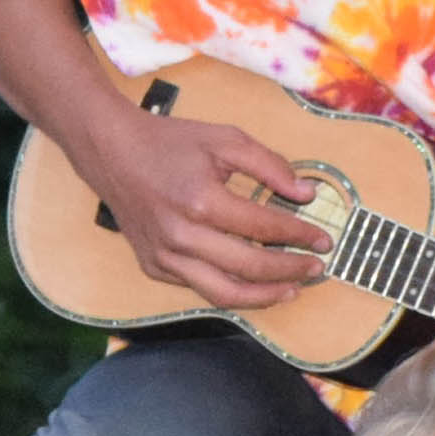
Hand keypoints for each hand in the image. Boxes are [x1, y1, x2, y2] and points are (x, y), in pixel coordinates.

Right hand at [79, 90, 329, 308]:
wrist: (111, 151)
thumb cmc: (169, 143)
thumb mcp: (224, 139)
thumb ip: (269, 165)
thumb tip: (306, 194)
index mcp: (202, 200)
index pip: (264, 228)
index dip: (300, 236)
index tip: (323, 240)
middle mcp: (182, 235)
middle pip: (250, 268)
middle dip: (290, 270)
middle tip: (316, 268)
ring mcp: (165, 256)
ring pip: (224, 293)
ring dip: (264, 296)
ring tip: (291, 290)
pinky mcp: (154, 266)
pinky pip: (200, 289)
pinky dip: (231, 291)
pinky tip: (253, 285)